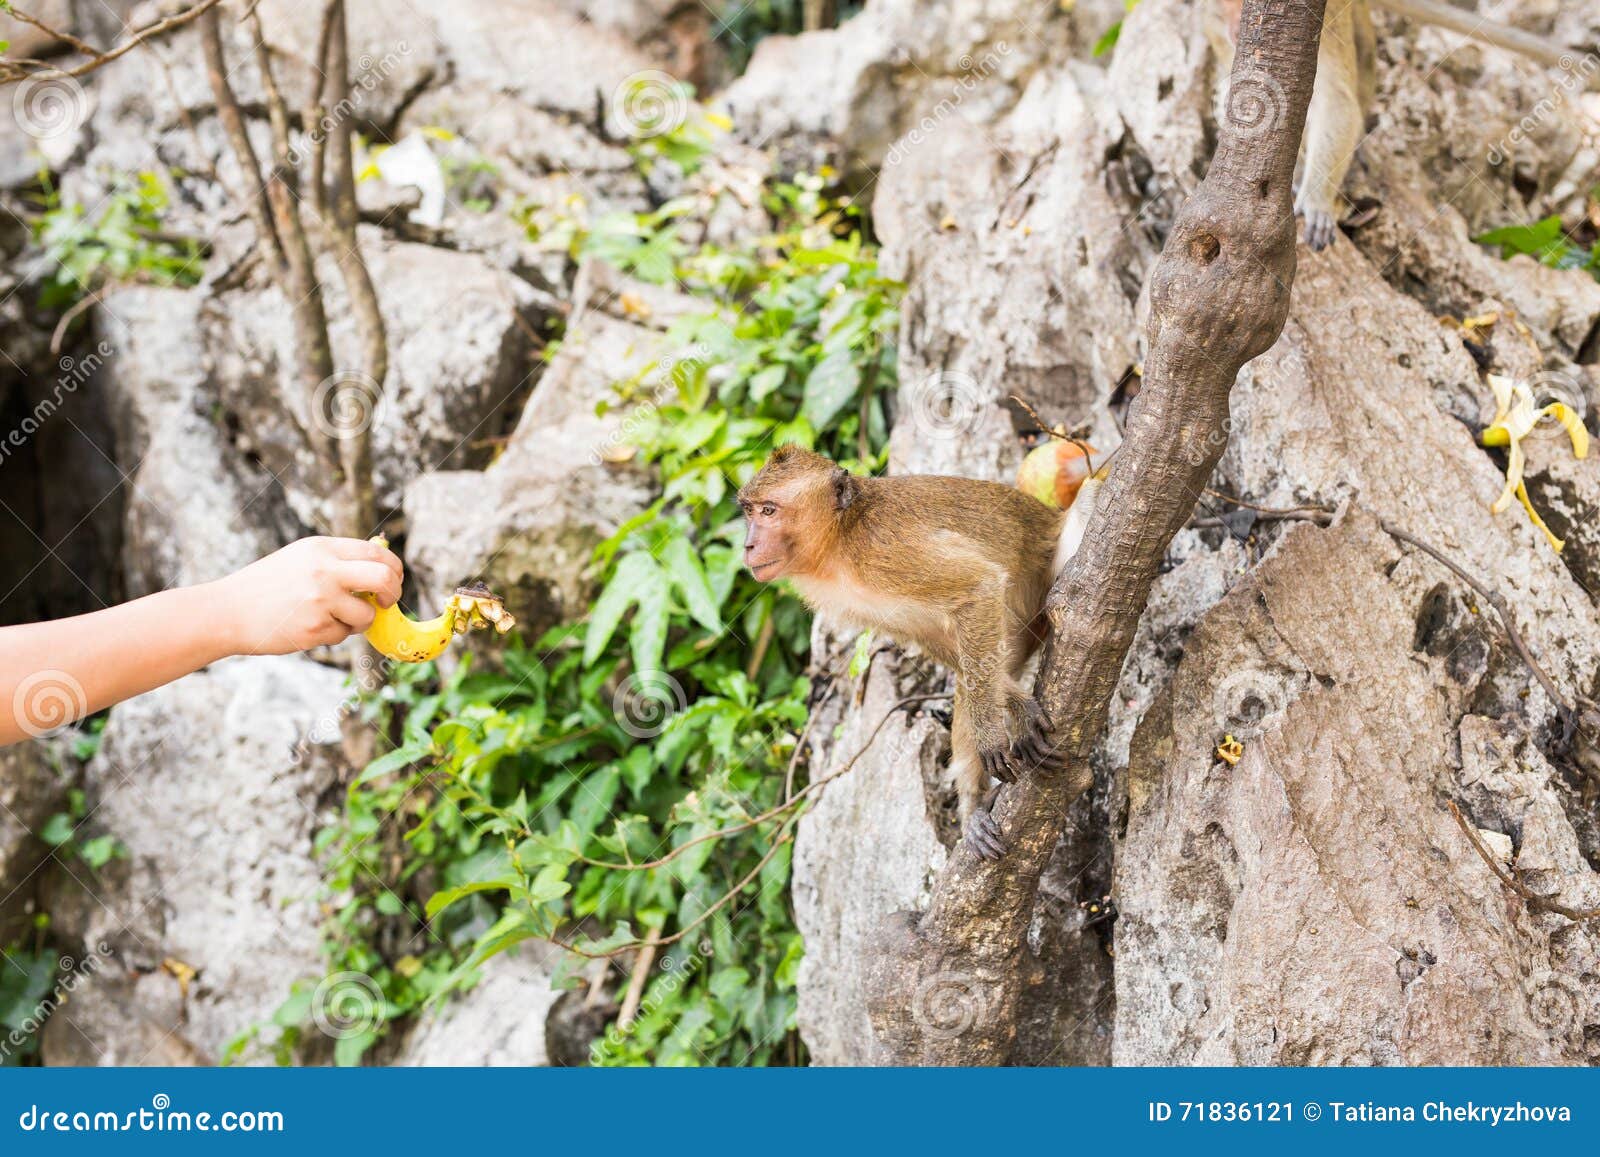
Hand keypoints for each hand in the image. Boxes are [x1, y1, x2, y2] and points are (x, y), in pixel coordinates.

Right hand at [211, 537, 403, 655]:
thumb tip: (384, 566)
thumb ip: (339, 560)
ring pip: (366, 615)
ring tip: (330, 617)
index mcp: (322, 549)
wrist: (228, 611)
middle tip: (387, 602)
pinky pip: (344, 635)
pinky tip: (308, 626)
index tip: (394, 580)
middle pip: (384, 578)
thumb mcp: (302, 558)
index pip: (377, 553)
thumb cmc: (269, 585)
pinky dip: (334, 634)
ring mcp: (320, 601)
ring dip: (358, 621)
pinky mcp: (315, 629)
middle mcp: (324, 571)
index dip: (394, 568)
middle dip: (393, 593)